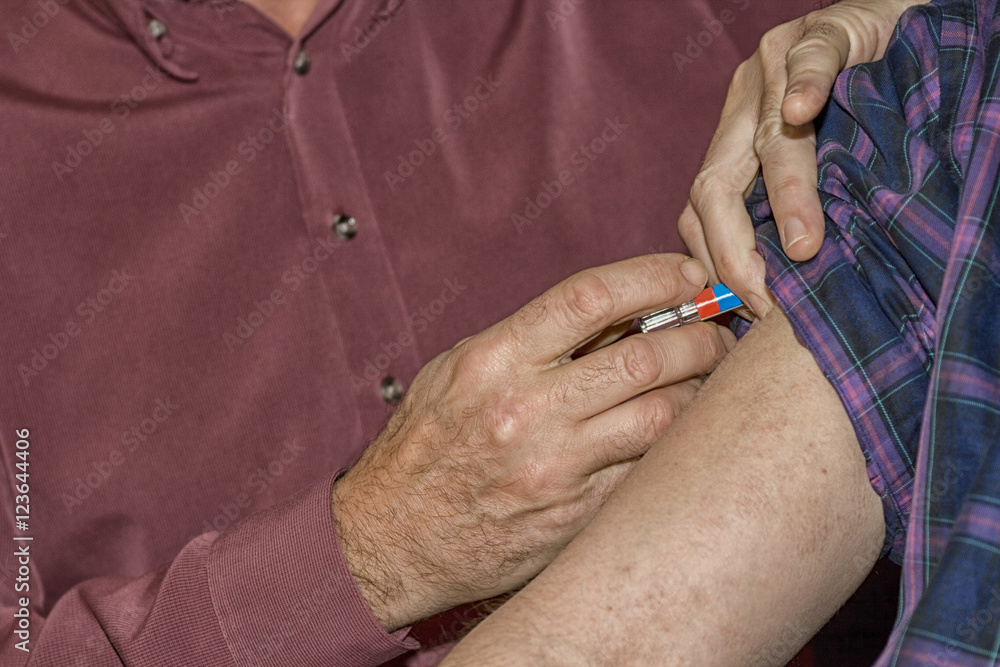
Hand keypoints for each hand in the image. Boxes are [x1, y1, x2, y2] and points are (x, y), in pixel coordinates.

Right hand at [330, 255, 734, 630]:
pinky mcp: (574, 515)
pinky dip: (674, 443)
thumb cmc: (424, 447)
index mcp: (494, 360)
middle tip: (716, 331)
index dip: (653, 276)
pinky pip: (647, 469)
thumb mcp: (457, 373)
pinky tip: (683, 429)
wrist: (392, 540)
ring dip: (700, 389)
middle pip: (645, 355)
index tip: (687, 273)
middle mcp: (526, 411)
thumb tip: (612, 313)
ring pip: (662, 415)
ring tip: (708, 377)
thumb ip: (527, 341)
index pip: (590, 297)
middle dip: (699, 336)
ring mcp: (555, 468)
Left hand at [679, 0, 927, 318]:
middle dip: (734, 250)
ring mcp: (777, 67)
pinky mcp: (824, 30)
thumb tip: (786, 296)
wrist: (896, 30)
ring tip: (803, 244)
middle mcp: (744, 108)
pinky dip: (807, 84)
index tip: (739, 309)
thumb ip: (792, 215)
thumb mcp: (821, 170)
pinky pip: (810, 59)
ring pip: (767, 137)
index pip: (700, 211)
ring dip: (784, 195)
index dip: (714, 262)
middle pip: (716, 186)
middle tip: (761, 297)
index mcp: (734, 145)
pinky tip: (806, 108)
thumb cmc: (864, 112)